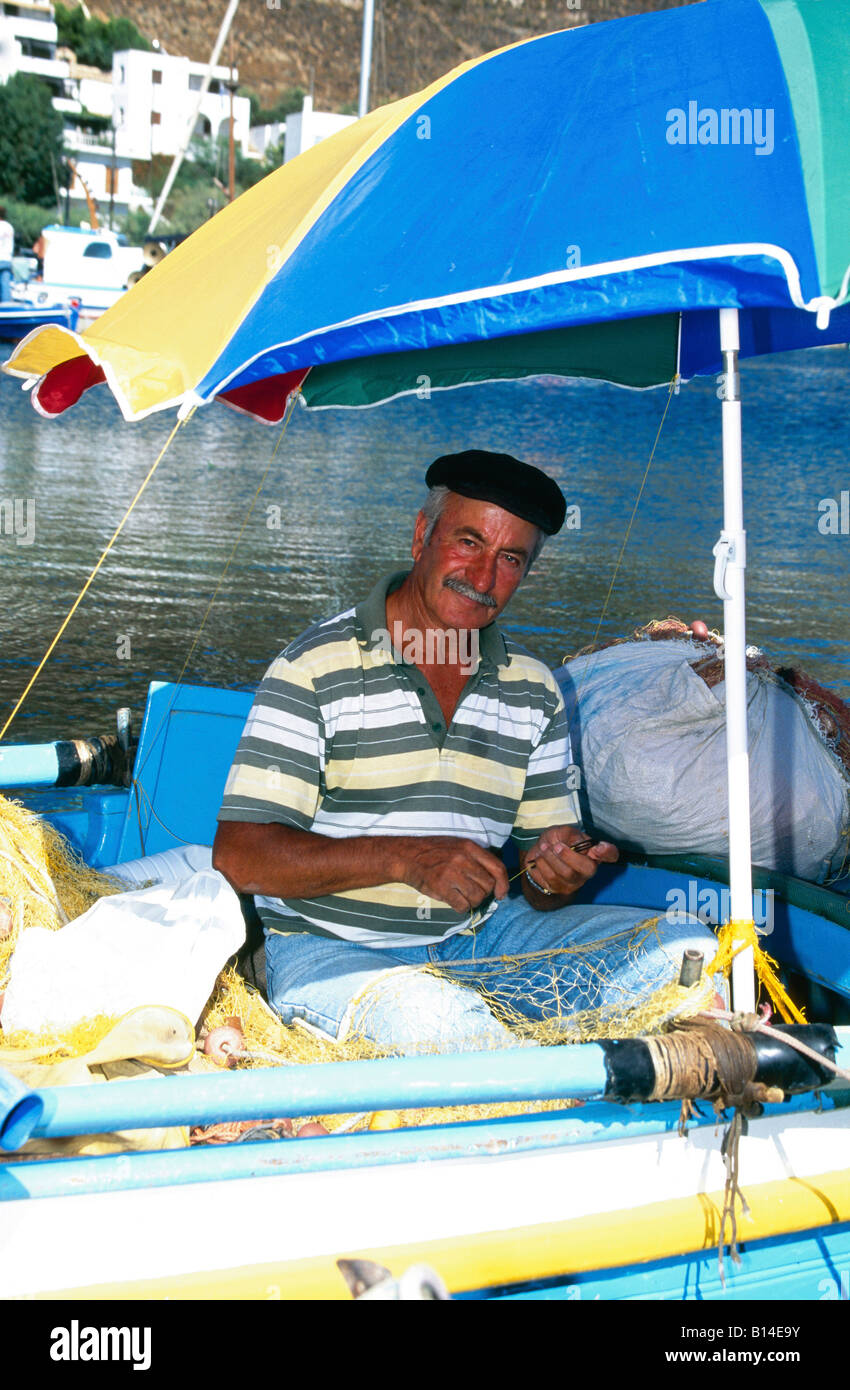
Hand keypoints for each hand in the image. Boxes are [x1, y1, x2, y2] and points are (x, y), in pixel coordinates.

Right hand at [394, 836, 508, 914]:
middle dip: (483, 893)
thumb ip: (476, 858)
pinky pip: (462, 905)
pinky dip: (461, 908)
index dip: (503, 884)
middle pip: (488, 885)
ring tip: (462, 897)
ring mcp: (451, 873)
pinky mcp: (441, 887)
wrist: (406, 855)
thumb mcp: (457, 845)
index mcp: (469, 847)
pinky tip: (454, 901)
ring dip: (472, 901)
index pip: (497, 867)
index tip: (501, 894)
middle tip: (473, 893)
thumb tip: (495, 879)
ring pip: (477, 897)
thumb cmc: (433, 852)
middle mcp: (463, 859)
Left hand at [522, 826, 617, 902]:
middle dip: (568, 856)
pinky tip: (539, 858)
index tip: (599, 848)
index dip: (608, 852)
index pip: (610, 854)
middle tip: (556, 846)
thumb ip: (571, 835)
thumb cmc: (556, 841)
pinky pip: (550, 880)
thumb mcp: (563, 832)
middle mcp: (587, 870)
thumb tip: (577, 843)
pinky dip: (542, 866)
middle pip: (587, 869)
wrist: (538, 854)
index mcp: (593, 853)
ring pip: (565, 874)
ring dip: (550, 858)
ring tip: (543, 848)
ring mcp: (574, 882)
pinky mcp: (559, 889)